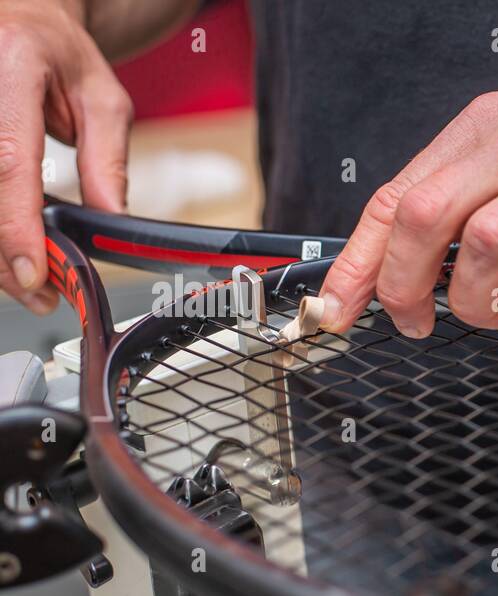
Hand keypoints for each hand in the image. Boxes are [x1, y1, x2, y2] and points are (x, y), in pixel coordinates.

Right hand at [0, 0, 131, 313]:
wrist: (20, 16)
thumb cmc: (58, 54)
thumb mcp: (103, 99)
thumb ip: (107, 159)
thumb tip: (112, 218)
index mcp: (13, 70)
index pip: (11, 164)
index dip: (18, 226)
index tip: (35, 272)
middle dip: (5, 251)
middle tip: (40, 291)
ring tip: (27, 278)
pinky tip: (9, 250)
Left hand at [318, 27, 497, 346]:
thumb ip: (479, 183)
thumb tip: (422, 247)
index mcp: (489, 130)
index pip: (396, 196)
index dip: (358, 262)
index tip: (337, 310)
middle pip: (425, 217)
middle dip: (404, 286)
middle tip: (417, 324)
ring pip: (487, 242)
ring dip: (473, 299)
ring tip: (490, 319)